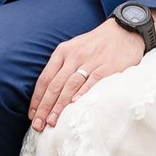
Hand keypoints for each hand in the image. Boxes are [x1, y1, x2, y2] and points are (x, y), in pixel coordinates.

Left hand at [28, 19, 146, 131]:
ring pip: (70, 85)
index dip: (37, 98)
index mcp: (63, 52)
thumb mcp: (74, 48)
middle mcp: (74, 56)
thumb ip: (61, 67)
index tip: (32, 115)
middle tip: (38, 124)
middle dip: (44, 106)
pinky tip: (75, 105)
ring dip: (60, 105)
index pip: (45, 78)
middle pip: (55, 85)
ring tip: (52, 121)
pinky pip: (93, 81)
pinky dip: (83, 92)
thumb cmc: (95, 44)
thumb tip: (46, 93)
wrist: (123, 31)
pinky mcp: (108, 66)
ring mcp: (91, 61)